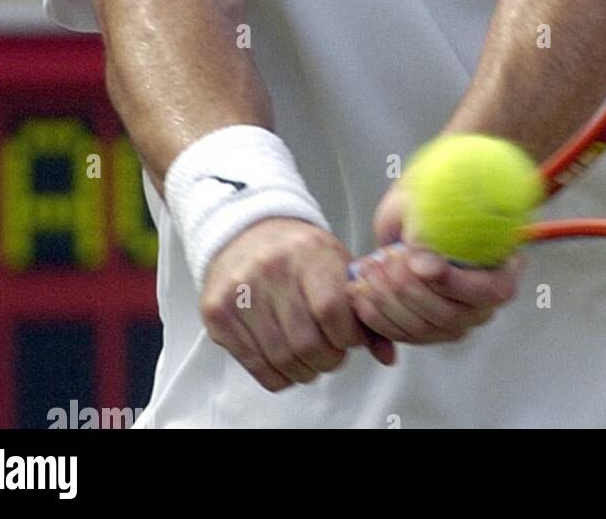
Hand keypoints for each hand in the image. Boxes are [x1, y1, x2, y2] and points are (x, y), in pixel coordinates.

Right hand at [200, 217, 396, 391]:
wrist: (247, 230)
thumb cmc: (300, 251)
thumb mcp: (337, 263)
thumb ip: (363, 308)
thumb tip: (388, 354)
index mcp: (308, 252)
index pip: (331, 310)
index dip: (348, 335)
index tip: (351, 336)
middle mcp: (270, 269)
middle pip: (306, 342)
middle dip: (329, 359)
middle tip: (333, 353)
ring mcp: (240, 292)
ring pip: (281, 358)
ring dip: (305, 370)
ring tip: (312, 358)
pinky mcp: (217, 313)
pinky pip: (256, 365)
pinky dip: (279, 375)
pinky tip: (288, 361)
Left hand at [346, 184, 521, 344]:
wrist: (422, 218)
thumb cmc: (437, 204)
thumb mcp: (438, 198)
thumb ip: (432, 216)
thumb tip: (417, 241)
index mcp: (502, 274)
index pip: (487, 290)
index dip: (450, 281)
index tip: (416, 260)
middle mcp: (481, 307)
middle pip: (448, 314)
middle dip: (408, 289)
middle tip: (385, 259)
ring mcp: (454, 324)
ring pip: (421, 328)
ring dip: (388, 300)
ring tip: (369, 268)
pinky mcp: (426, 333)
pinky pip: (401, 334)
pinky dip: (376, 316)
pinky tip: (360, 291)